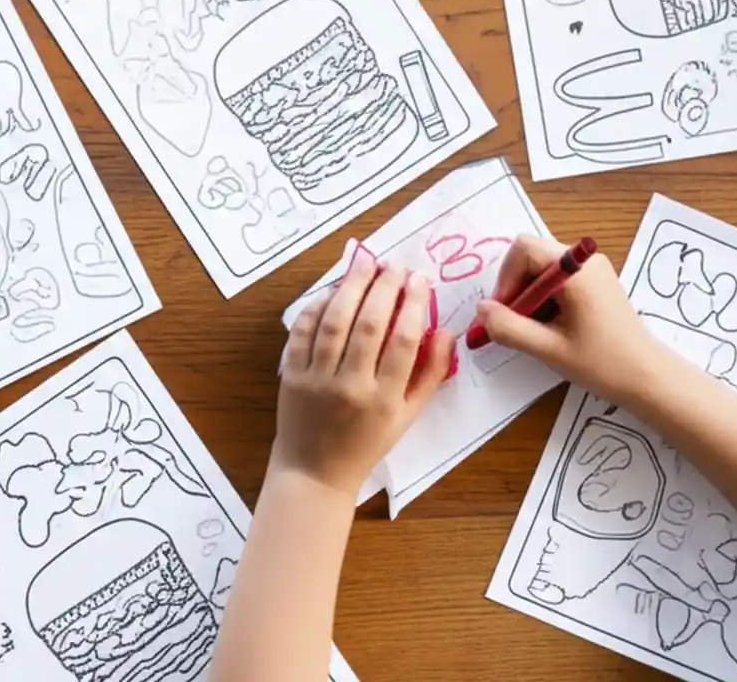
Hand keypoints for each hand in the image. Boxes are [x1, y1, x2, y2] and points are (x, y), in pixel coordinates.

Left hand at [275, 251, 455, 496]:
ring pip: (334, 323)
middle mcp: (351, 387)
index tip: (420, 279)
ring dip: (351, 287)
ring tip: (365, 263)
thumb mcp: (408, 416)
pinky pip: (303, 333)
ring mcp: (317, 381)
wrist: (315, 472)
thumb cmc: (367, 443)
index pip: (403, 340)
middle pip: (369, 325)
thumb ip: (431, 374)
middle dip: (383, 287)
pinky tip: (333, 290)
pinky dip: (317, 307)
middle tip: (393, 264)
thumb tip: (444, 331)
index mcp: (385, 399)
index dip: (413, 304)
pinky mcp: (292, 376)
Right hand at [472, 235, 666, 401]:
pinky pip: (558, 280)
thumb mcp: (548, 349)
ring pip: (542, 270)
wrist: (647, 377)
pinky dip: (544, 300)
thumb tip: (481, 310)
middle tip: (512, 325)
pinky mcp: (596, 282)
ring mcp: (593, 269)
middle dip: (515, 288)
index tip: (502, 312)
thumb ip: (509, 327)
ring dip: (529, 297)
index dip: (505, 278)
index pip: (524, 249)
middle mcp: (585, 260)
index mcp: (576, 270)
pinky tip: (549, 328)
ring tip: (532, 332)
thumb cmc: (602, 364)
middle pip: (532, 256)